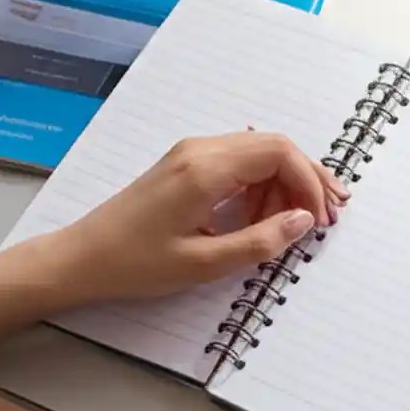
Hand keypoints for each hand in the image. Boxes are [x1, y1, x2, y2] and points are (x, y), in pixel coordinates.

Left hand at [43, 132, 348, 306]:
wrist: (80, 258)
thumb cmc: (135, 264)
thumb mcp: (203, 263)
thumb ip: (261, 241)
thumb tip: (304, 221)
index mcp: (206, 168)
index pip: (279, 153)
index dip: (309, 183)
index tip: (319, 220)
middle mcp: (201, 150)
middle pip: (274, 146)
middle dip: (307, 178)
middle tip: (329, 215)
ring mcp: (192, 154)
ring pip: (260, 153)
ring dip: (285, 184)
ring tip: (293, 224)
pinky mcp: (186, 165)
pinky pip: (240, 163)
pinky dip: (262, 185)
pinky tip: (264, 216)